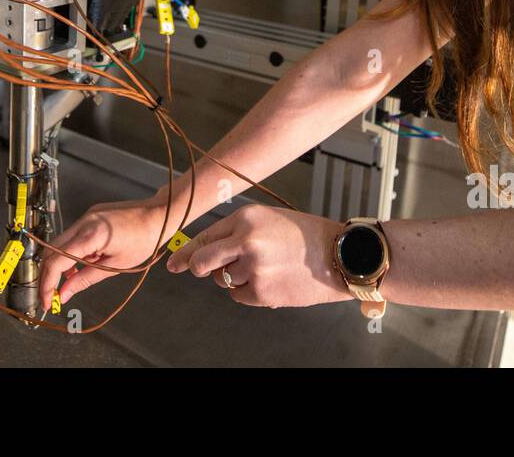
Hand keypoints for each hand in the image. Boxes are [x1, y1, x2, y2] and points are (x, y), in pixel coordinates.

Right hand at [37, 197, 173, 311]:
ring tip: (71, 281)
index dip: (47, 283)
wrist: (158, 215)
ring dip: (59, 264)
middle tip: (51, 296)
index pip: (56, 260)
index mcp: (91, 234)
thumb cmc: (144, 239)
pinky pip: (72, 236)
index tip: (47, 300)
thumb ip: (86, 279)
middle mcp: (84, 222)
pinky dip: (70, 253)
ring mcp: (86, 217)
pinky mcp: (90, 216)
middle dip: (48, 275)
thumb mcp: (116, 266)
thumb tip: (65, 294)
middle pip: (51, 251)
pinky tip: (81, 265)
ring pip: (59, 243)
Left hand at [164, 204, 352, 308]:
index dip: (186, 253)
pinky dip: (251, 292)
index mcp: (246, 218)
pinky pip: (240, 296)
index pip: (205, 237)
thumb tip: (206, 252)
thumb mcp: (269, 220)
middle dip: (198, 268)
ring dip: (236, 278)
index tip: (174, 263)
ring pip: (224, 280)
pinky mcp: (262, 291)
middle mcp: (245, 240)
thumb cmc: (307, 235)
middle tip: (203, 271)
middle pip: (202, 262)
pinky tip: (273, 280)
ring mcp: (253, 267)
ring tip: (265, 267)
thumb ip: (238, 232)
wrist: (339, 255)